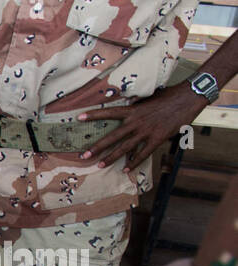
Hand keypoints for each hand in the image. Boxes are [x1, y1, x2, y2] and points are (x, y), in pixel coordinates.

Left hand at [78, 82, 208, 170]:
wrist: (189, 97)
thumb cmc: (169, 95)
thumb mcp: (149, 97)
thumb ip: (136, 105)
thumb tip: (129, 105)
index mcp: (133, 110)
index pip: (109, 112)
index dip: (93, 115)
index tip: (78, 117)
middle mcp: (136, 122)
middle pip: (112, 136)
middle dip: (96, 147)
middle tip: (83, 155)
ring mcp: (146, 131)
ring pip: (125, 148)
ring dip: (111, 158)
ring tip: (99, 165)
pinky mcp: (157, 138)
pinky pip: (143, 154)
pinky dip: (134, 162)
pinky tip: (126, 169)